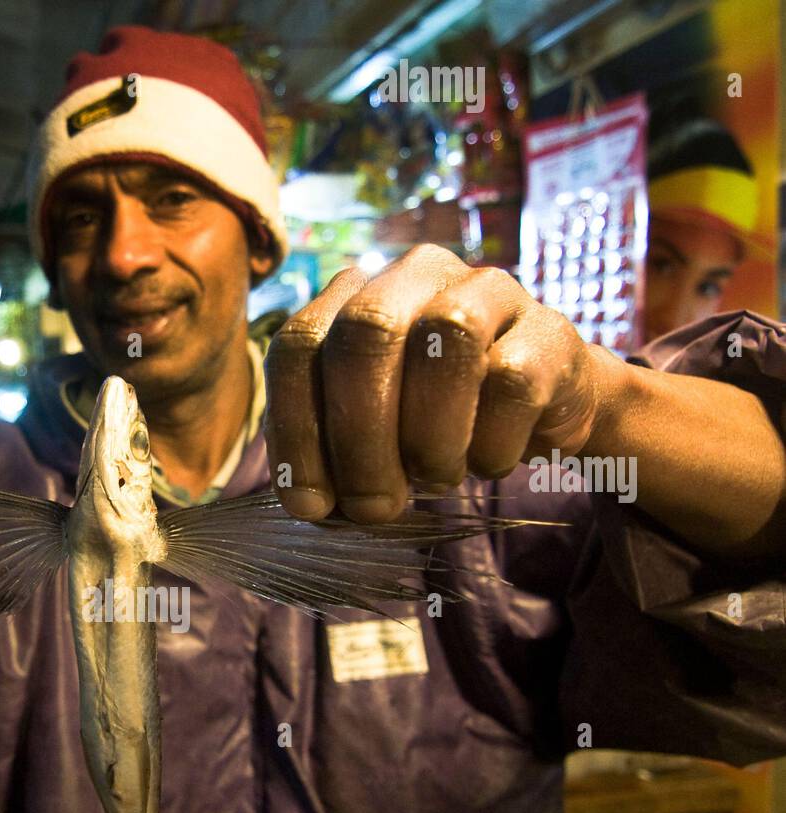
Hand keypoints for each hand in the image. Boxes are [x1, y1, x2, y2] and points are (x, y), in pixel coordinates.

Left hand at [262, 244, 608, 522]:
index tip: (309, 503)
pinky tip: (488, 463)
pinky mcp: (548, 331)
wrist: (543, 409)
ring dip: (431, 436)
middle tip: (374, 506)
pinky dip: (492, 444)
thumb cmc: (435, 422)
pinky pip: (512, 383)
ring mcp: (487, 291)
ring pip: (446, 339)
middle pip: (368, 331)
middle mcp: (415, 275)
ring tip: (436, 477)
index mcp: (354, 295)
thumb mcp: (371, 435)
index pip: (299, 345)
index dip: (296, 430)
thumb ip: (329, 456)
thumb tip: (309, 503)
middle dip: (360, 436)